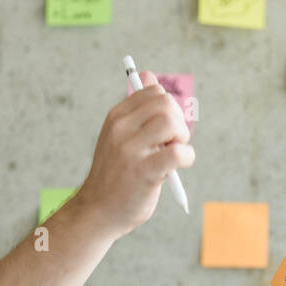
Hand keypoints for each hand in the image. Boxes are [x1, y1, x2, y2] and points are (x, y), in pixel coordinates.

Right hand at [71, 70, 193, 240]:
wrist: (99, 211)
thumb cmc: (117, 174)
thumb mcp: (120, 136)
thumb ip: (137, 110)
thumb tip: (147, 74)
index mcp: (116, 117)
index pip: (153, 90)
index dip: (168, 107)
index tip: (164, 128)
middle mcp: (121, 129)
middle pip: (165, 103)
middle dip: (178, 120)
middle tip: (173, 141)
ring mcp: (130, 150)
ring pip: (171, 122)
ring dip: (182, 137)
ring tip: (173, 153)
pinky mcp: (144, 172)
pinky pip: (178, 152)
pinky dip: (187, 157)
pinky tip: (178, 167)